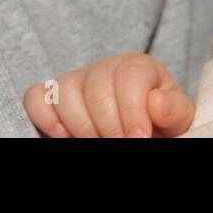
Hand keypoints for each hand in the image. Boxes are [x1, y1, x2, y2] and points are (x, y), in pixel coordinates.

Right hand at [23, 53, 194, 137]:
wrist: (141, 127)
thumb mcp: (176, 117)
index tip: (138, 138)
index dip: (133, 110)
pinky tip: (64, 136)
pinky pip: (35, 97)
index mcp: (138, 66)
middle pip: (96, 89)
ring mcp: (76, 80)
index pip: (130, 76)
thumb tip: (157, 102)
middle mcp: (104, 67)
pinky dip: (45, 117)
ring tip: (98, 143)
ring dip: (81, 127)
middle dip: (108, 126)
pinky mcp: (53, 96)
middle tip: (120, 146)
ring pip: (65, 93)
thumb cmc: (158, 122)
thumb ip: (173, 109)